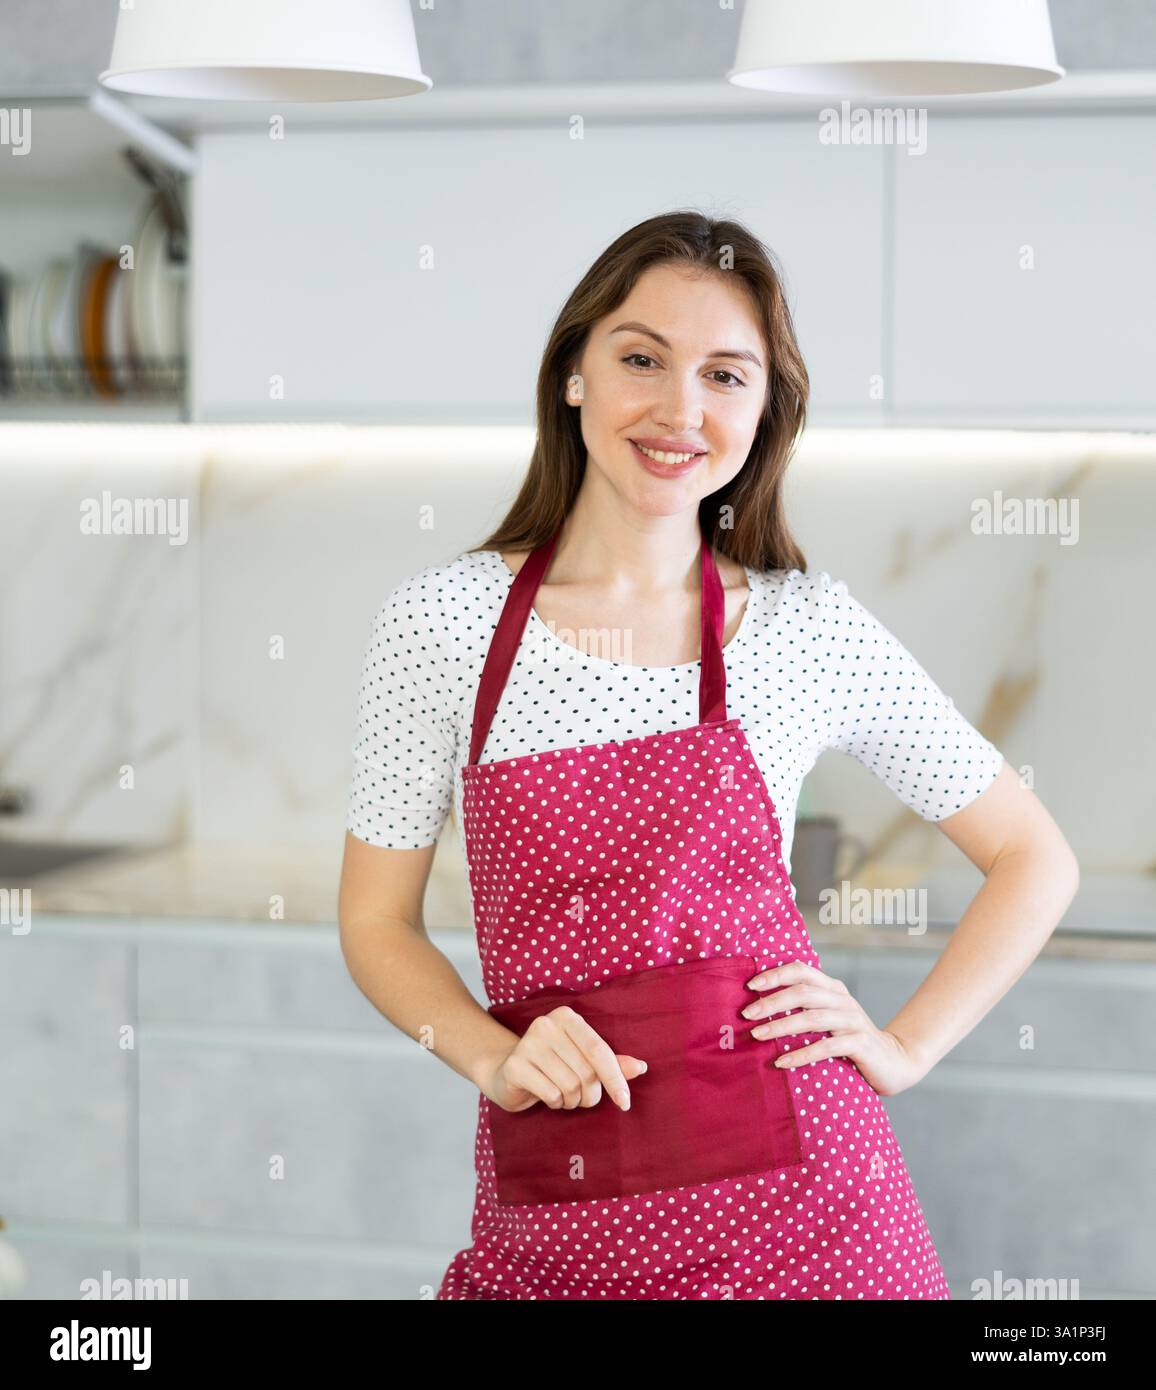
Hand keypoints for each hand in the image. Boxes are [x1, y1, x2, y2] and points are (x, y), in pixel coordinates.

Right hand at [478, 1006, 647, 1113]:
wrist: (507, 1072)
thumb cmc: (552, 1066)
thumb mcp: (582, 1061)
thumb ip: (610, 1063)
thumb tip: (641, 1067)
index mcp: (567, 1017)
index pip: (599, 1050)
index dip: (616, 1079)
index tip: (625, 1102)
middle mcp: (547, 1024)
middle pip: (586, 1072)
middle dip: (589, 1095)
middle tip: (580, 1098)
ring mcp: (528, 1043)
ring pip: (570, 1086)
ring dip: (571, 1101)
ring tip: (562, 1095)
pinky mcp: (515, 1066)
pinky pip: (551, 1094)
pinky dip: (554, 1103)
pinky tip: (546, 1096)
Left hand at [742, 960, 927, 1096]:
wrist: (894, 1062)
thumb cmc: (850, 1040)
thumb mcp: (828, 1018)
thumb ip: (806, 1008)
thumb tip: (761, 1007)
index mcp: (833, 988)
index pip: (801, 970)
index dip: (775, 975)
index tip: (750, 985)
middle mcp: (843, 1000)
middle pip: (802, 992)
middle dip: (771, 1002)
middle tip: (747, 1014)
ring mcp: (853, 1020)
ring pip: (812, 1018)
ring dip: (781, 1026)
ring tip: (758, 1035)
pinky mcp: (860, 1043)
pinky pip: (826, 1047)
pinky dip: (802, 1054)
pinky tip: (782, 1062)